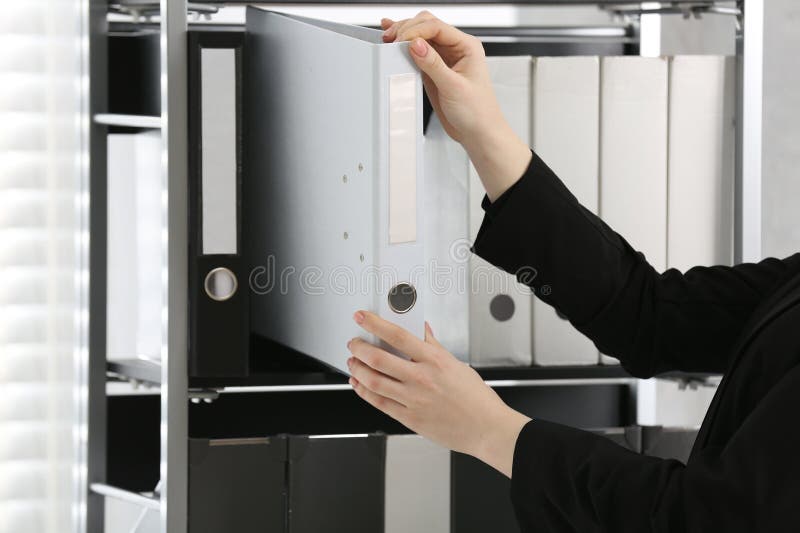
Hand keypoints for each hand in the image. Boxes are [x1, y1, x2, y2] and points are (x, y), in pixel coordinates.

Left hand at [346, 310, 530, 476]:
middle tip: (354, 343)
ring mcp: (413, 400)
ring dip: (357, 369)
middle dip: (359, 348)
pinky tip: (359, 384)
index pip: (398, 336)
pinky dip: (364, 392)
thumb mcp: (456, 365)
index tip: (363, 317)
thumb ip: (434, 347)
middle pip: (379, 359)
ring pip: (374, 381)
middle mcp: (421, 379)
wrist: (487, 429)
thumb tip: (422, 331)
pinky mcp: (409, 418)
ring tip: (353, 362)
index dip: (376, 324)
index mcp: (434, 361)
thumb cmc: (477, 400)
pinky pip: (379, 403)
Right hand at [381, 12, 531, 200]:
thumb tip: (416, 44)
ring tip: (388, 38)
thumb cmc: (477, 112)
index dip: (416, 30)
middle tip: (391, 39)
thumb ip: (433, 64)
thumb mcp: (453, 87)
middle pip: (427, 26)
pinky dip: (405, 48)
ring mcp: (444, 59)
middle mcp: (456, 49)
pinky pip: (418, 53)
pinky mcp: (435, 71)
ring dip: (404, 35)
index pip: (437, 27)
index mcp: (467, 46)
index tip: (401, 41)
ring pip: (421, 37)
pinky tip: (394, 39)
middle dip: (408, 29)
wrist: (479, 133)